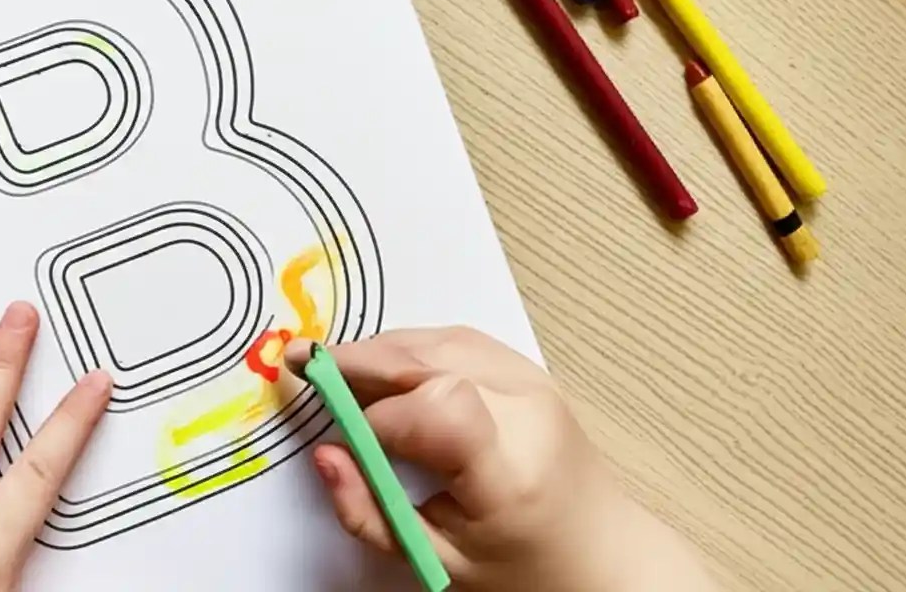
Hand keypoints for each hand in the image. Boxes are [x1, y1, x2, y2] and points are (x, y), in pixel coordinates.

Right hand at [286, 328, 717, 591]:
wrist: (600, 552)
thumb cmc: (522, 566)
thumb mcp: (437, 561)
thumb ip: (371, 513)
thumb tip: (325, 455)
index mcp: (510, 474)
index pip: (437, 410)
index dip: (374, 412)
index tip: (335, 427)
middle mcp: (528, 414)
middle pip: (431, 360)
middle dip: (359, 360)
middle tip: (305, 365)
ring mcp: (534, 383)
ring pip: (438, 340)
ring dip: (381, 348)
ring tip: (338, 370)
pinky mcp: (530, 369)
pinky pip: (457, 339)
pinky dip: (411, 346)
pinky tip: (383, 366)